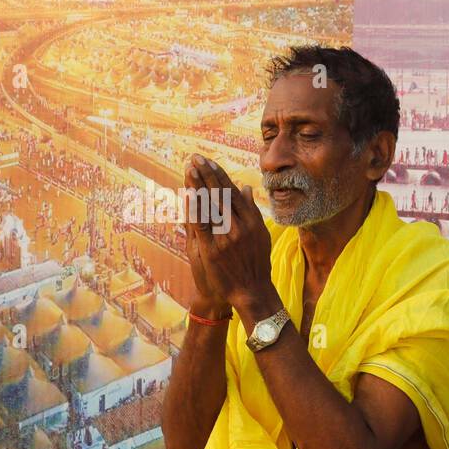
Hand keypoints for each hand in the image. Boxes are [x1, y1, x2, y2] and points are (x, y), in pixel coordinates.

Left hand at [183, 154, 273, 310]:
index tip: (210, 162)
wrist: (251, 291)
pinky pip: (200, 225)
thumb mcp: (261, 235)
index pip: (233, 193)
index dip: (220, 176)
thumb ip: (252, 211)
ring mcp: (226, 238)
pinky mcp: (213, 249)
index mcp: (252, 221)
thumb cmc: (256, 264)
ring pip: (210, 206)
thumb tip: (246, 188)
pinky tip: (187, 194)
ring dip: (198, 185)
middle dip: (207, 175)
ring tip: (190, 168)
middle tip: (196, 158)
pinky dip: (193, 208)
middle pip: (220, 195)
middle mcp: (240, 226)